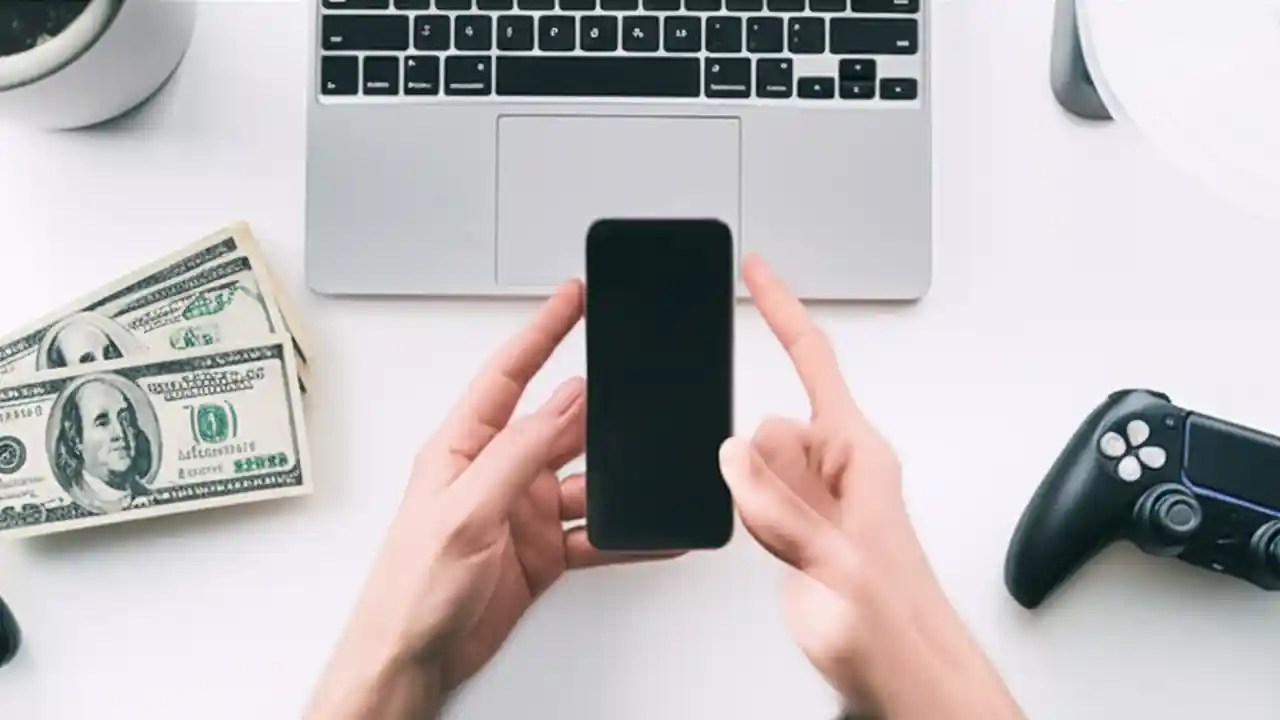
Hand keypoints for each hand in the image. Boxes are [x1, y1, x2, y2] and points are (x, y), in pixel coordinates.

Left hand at [307, 281, 670, 718]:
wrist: (411, 657)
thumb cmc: (410, 588)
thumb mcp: (466, 509)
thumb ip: (518, 454)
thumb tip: (563, 403)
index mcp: (464, 448)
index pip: (508, 375)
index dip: (543, 331)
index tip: (573, 297)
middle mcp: (496, 474)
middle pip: (560, 426)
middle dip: (599, 411)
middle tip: (638, 392)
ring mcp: (521, 512)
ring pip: (586, 480)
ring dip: (618, 481)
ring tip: (654, 472)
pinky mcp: (541, 552)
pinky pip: (594, 534)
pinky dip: (624, 534)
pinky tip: (649, 530)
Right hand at [720, 256, 1020, 718]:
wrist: (902, 671)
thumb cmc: (895, 622)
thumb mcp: (837, 562)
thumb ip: (783, 507)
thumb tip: (736, 451)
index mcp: (860, 455)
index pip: (813, 363)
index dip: (782, 311)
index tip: (757, 270)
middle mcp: (839, 468)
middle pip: (769, 425)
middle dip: (755, 463)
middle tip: (779, 520)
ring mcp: (819, 498)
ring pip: (756, 464)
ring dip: (753, 499)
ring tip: (789, 547)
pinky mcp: (801, 526)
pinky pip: (756, 495)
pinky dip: (749, 511)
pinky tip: (775, 547)